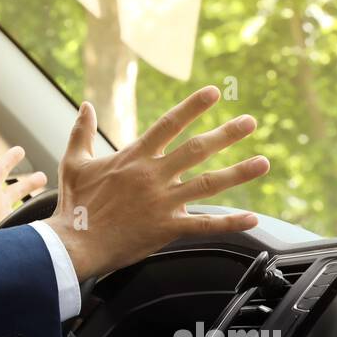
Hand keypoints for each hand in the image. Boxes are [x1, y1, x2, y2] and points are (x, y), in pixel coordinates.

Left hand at [0, 130, 47, 246]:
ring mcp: (0, 219)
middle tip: (43, 176)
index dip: (11, 158)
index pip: (1, 168)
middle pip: (16, 189)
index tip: (20, 150)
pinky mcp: (3, 234)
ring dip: (32, 203)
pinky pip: (21, 225)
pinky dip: (31, 222)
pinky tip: (42, 226)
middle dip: (29, 183)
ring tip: (45, 201)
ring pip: (21, 208)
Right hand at [42, 86, 269, 279]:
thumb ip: (82, 132)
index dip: (192, 107)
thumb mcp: (74, 162)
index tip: (214, 92)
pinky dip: (230, 223)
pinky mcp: (166, 228)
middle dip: (226, 134)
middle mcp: (153, 176)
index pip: (169, 124)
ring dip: (238, 172)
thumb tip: (85, 106)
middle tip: (249, 122)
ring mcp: (162, 202)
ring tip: (263, 162)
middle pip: (196, 150)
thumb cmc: (73, 204)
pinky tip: (252, 218)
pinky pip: (205, 226)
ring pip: (208, 185)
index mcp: (134, 157)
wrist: (74, 244)